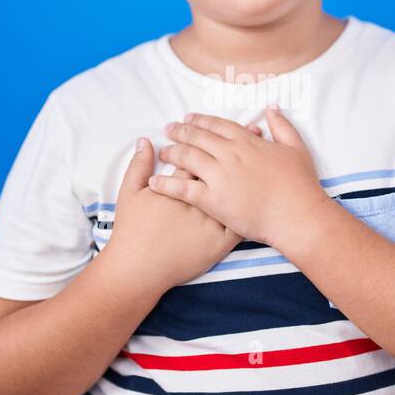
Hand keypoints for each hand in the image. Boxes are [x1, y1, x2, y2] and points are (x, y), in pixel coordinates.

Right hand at [102, 127, 260, 294]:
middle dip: (238, 148)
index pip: (199, 154)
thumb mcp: (130, 194)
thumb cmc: (132, 231)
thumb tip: (145, 141)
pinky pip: (242, 224)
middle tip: (251, 128)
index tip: (221, 126)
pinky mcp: (220, 242)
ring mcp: (213, 221)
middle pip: (223, 168)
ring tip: (262, 155)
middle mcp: (201, 199)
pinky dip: (254, 210)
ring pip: (237, 192)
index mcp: (181, 184)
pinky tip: (264, 196)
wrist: (140, 268)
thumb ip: (138, 165)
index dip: (210, 137)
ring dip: (251, 172)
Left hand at [149, 105, 327, 250]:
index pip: (217, 125)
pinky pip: (182, 188)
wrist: (298, 216)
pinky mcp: (213, 200)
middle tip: (169, 129)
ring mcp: (220, 176)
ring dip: (171, 153)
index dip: (201, 120)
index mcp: (247, 142)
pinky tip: (154, 182)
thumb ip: (282, 127)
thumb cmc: (300, 186)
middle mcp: (230, 154)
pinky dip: (166, 184)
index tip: (189, 117)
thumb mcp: (296, 149)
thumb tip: (271, 108)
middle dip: (180, 131)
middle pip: (197, 137)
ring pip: (187, 158)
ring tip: (162, 152)